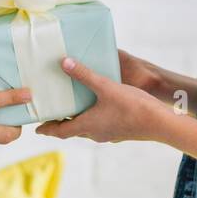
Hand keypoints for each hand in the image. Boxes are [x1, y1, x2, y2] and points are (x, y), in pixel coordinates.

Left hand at [35, 56, 166, 143]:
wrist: (160, 123)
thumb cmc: (131, 106)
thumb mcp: (105, 87)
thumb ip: (84, 75)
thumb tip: (63, 62)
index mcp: (87, 125)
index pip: (61, 131)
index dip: (48, 129)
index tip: (37, 129)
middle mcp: (95, 133)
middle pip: (72, 131)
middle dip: (61, 124)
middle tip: (52, 116)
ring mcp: (109, 135)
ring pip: (87, 130)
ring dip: (78, 122)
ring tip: (73, 110)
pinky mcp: (121, 132)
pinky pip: (101, 127)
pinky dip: (93, 120)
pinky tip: (99, 110)